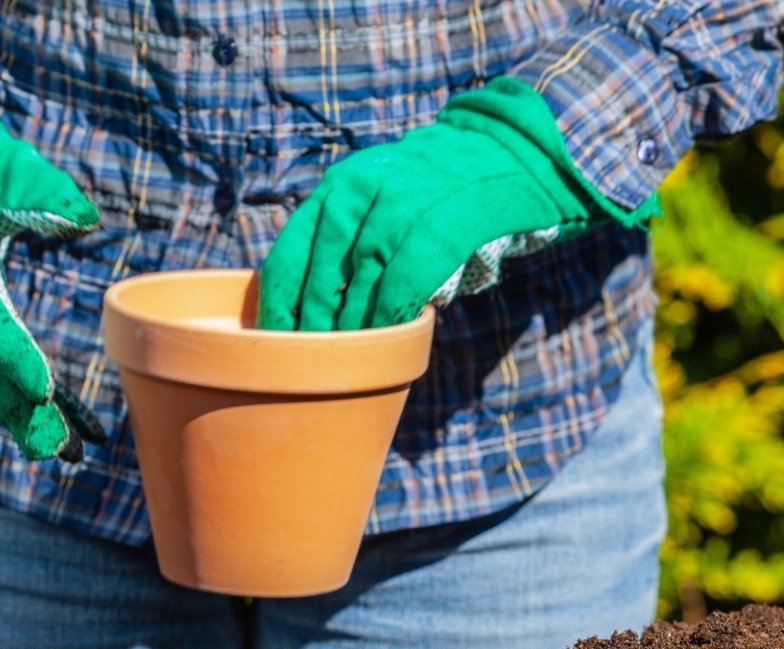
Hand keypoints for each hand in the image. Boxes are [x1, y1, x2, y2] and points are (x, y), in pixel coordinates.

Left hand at [257, 77, 642, 331]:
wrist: (508, 154)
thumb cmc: (436, 192)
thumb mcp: (377, 195)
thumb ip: (343, 237)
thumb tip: (308, 307)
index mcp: (337, 189)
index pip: (287, 257)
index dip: (278, 308)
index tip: (275, 343)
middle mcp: (359, 194)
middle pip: (319, 282)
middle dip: (314, 328)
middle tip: (315, 361)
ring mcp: (399, 209)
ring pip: (358, 289)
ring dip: (352, 330)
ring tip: (350, 356)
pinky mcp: (438, 227)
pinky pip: (401, 288)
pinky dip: (391, 319)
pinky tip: (389, 338)